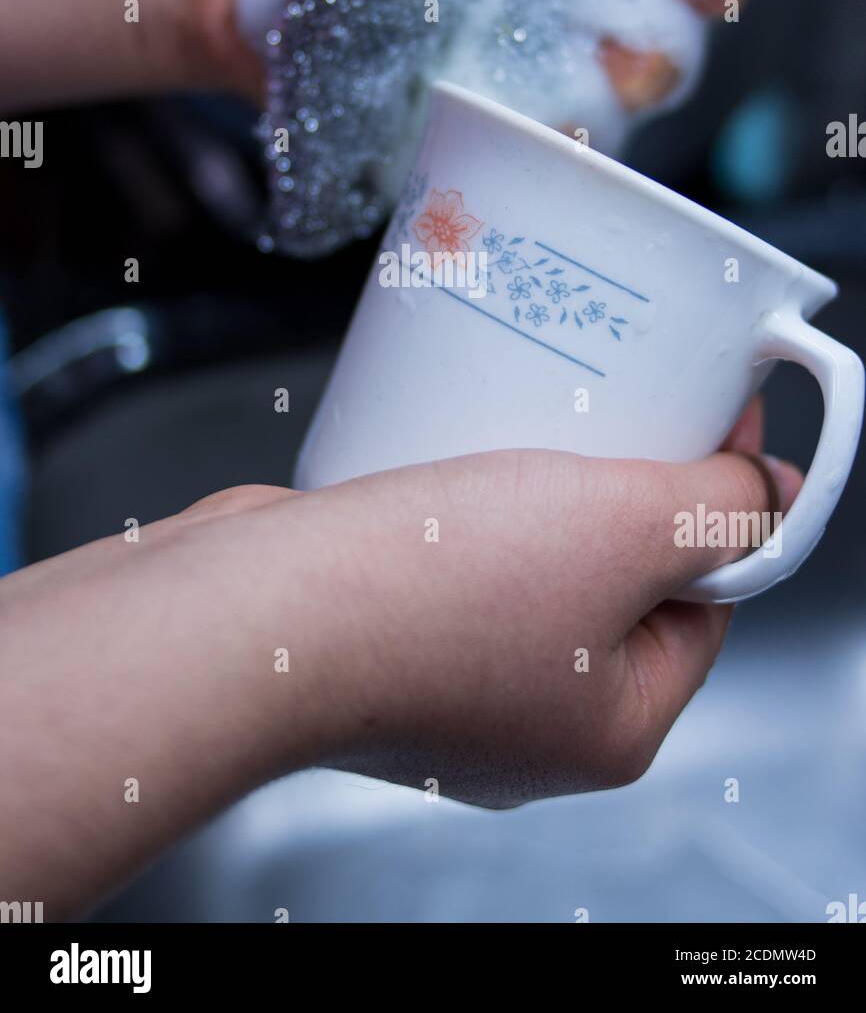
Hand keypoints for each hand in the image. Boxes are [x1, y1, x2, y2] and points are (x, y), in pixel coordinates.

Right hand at [0, 400, 800, 913]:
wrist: (251, 612)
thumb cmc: (429, 589)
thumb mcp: (621, 526)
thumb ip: (719, 509)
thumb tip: (772, 493)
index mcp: (612, 725)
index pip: (710, 599)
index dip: (722, 498)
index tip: (713, 410)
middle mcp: (532, 718)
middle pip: (619, 578)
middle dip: (625, 485)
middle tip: (625, 401)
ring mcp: (452, 680)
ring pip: (532, 562)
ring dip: (539, 486)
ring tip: (540, 410)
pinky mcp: (387, 636)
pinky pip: (456, 559)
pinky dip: (465, 502)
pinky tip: (458, 445)